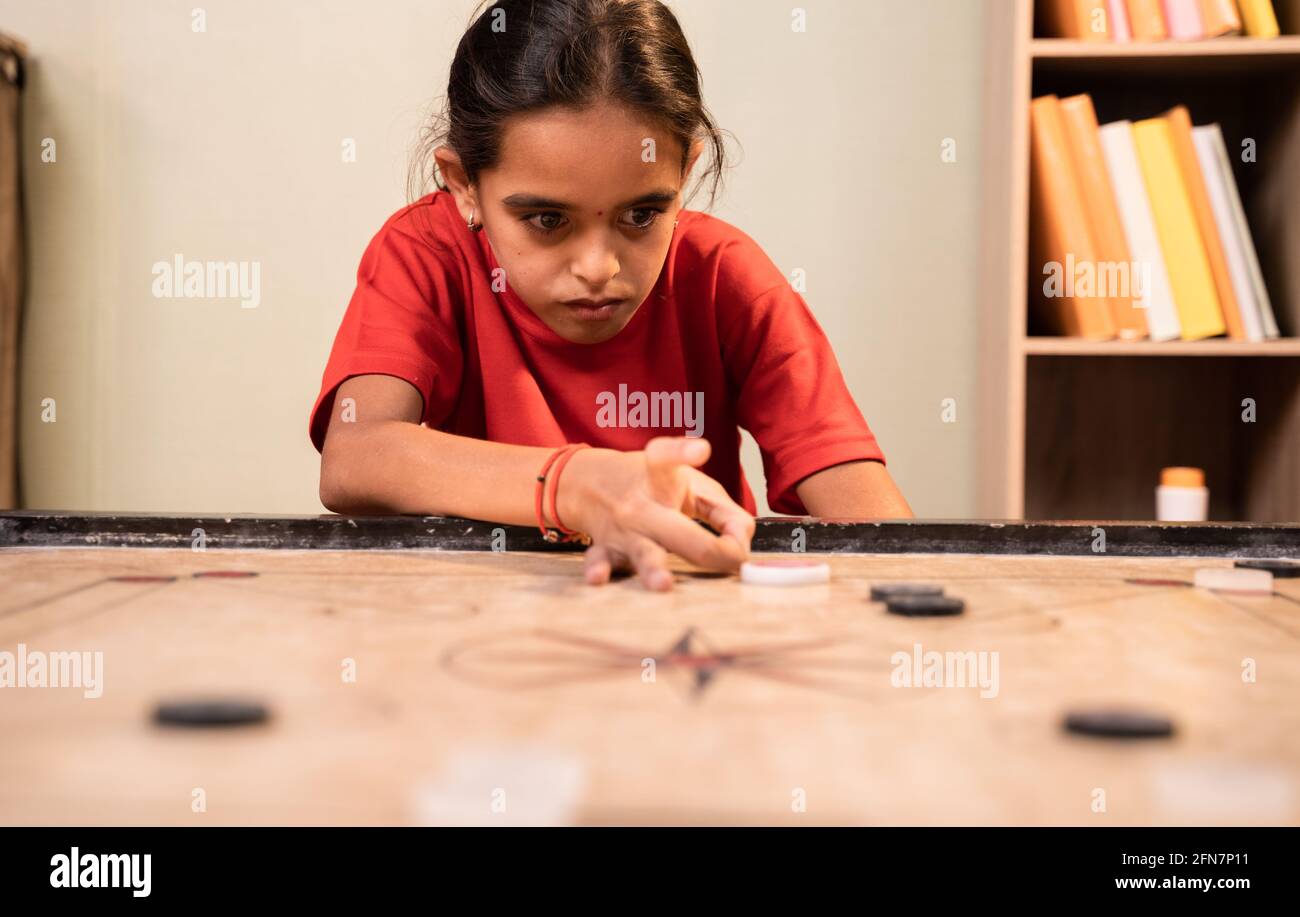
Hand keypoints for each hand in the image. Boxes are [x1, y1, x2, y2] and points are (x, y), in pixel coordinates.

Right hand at [557, 437, 755, 590]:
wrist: (586, 484)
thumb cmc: (650, 486)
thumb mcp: (690, 484)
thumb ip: (725, 511)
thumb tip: (743, 545)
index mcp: (660, 477)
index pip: (666, 458)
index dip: (683, 453)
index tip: (700, 450)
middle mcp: (641, 504)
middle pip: (676, 528)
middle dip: (707, 550)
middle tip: (732, 560)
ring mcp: (622, 528)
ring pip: (640, 552)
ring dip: (652, 569)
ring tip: (663, 583)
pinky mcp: (605, 548)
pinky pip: (600, 561)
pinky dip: (598, 569)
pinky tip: (599, 578)